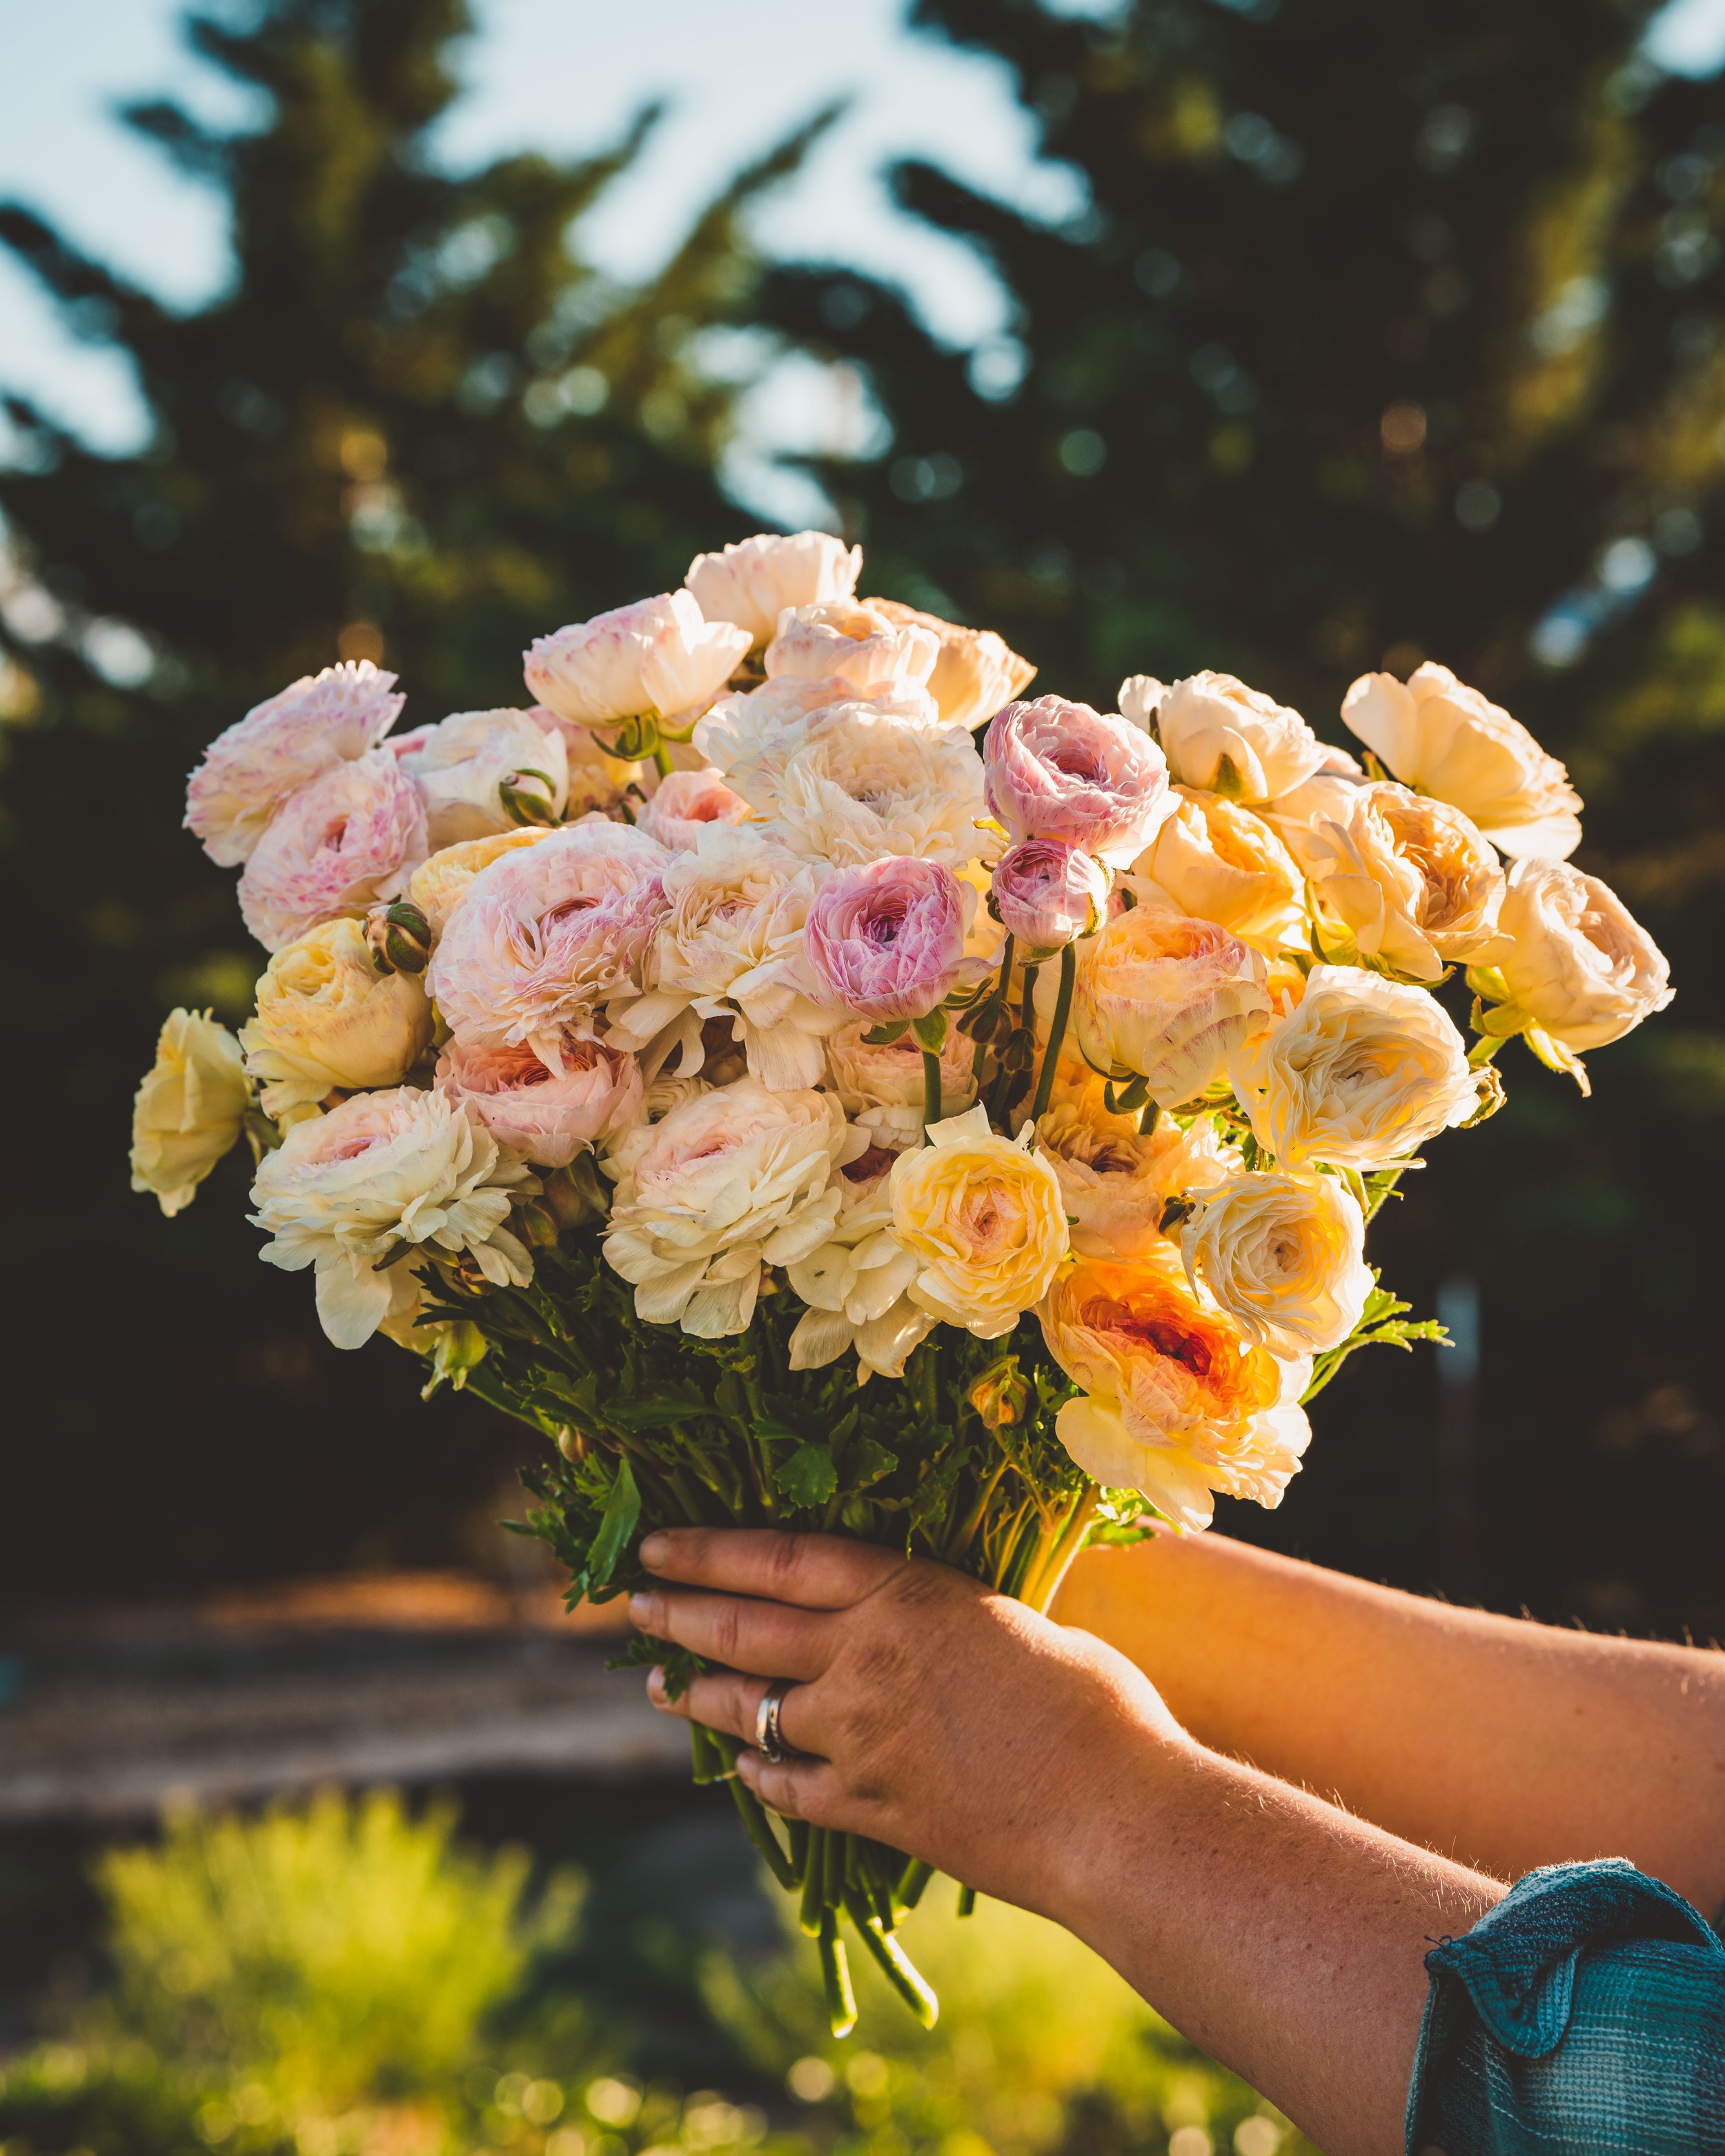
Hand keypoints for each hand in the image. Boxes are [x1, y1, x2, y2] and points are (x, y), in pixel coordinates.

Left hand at [628, 1525, 1188, 1920]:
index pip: (775, 1559)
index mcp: (902, 1594)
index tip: (657, 1545)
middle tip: (633, 1607)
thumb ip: (948, 1615)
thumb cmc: (1095, 1701)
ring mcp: (856, 1740)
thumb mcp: (1011, 1620)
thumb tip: (928, 1617)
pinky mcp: (868, 1810)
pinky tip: (742, 1767)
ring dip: (699, 1697)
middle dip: (677, 1615)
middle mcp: (861, 1661)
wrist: (1113, 1813)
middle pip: (741, 1630)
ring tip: (665, 1688)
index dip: (706, 1549)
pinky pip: (787, 1787)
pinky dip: (758, 1773)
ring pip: (747, 1711)